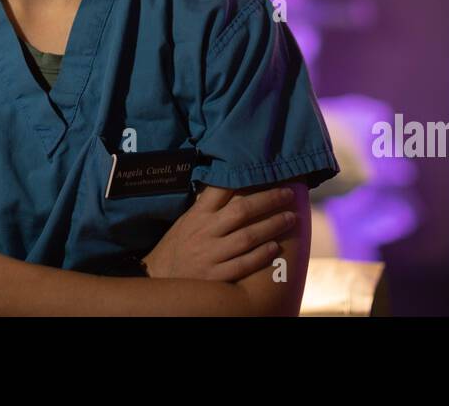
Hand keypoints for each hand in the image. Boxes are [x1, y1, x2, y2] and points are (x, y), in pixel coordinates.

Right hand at [141, 183, 297, 280]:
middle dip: (268, 200)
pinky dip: (260, 255)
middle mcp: (205, 231)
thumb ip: (207, 205)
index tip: (266, 172)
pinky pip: (243, 264)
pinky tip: (275, 248)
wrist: (158, 277)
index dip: (245, 178)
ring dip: (272, 226)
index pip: (222, 189)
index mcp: (198, 214)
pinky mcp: (215, 275)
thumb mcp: (187, 219)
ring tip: (291, 218)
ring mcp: (211, 254)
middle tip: (288, 194)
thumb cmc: (177, 245)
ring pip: (247, 237)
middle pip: (241, 211)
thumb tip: (229, 182)